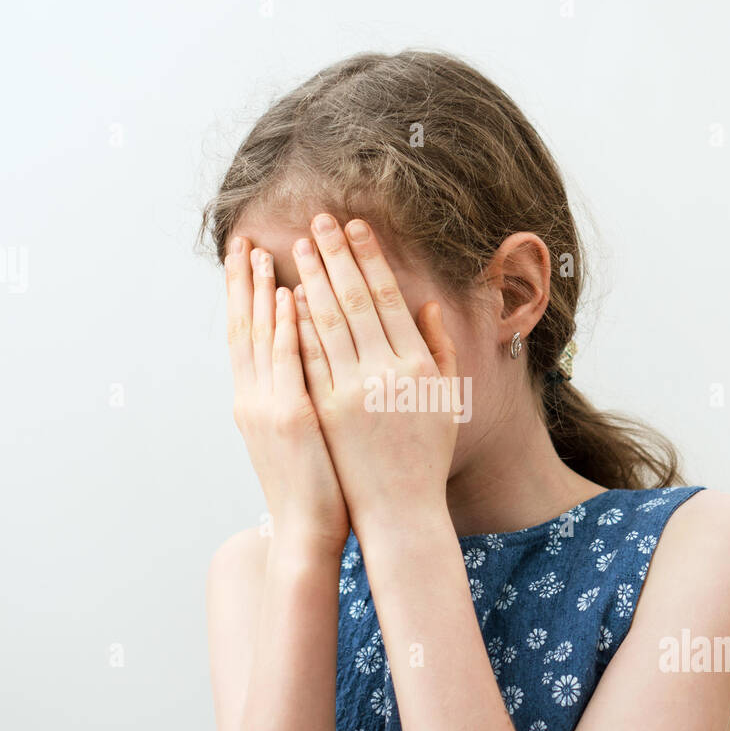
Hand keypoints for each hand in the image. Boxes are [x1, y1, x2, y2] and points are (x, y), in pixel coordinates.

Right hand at [225, 236, 348, 558]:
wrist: (306, 532)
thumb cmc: (316, 485)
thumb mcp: (302, 434)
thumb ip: (299, 393)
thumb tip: (307, 363)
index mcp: (257, 400)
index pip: (248, 337)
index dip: (244, 296)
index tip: (246, 259)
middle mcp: (254, 398)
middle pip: (245, 328)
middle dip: (242, 282)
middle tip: (240, 240)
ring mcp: (269, 406)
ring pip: (263, 337)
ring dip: (261, 291)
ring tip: (262, 251)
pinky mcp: (291, 418)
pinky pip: (289, 362)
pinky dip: (286, 326)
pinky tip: (290, 295)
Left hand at [291, 214, 460, 531]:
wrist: (400, 510)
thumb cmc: (425, 456)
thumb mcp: (445, 399)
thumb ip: (439, 349)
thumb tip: (426, 304)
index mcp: (417, 364)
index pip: (388, 297)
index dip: (370, 258)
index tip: (356, 226)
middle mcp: (385, 372)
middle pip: (354, 300)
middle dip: (336, 256)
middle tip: (319, 220)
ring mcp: (351, 391)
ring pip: (326, 322)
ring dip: (311, 279)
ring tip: (297, 246)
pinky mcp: (324, 411)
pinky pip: (307, 358)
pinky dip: (296, 324)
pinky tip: (284, 297)